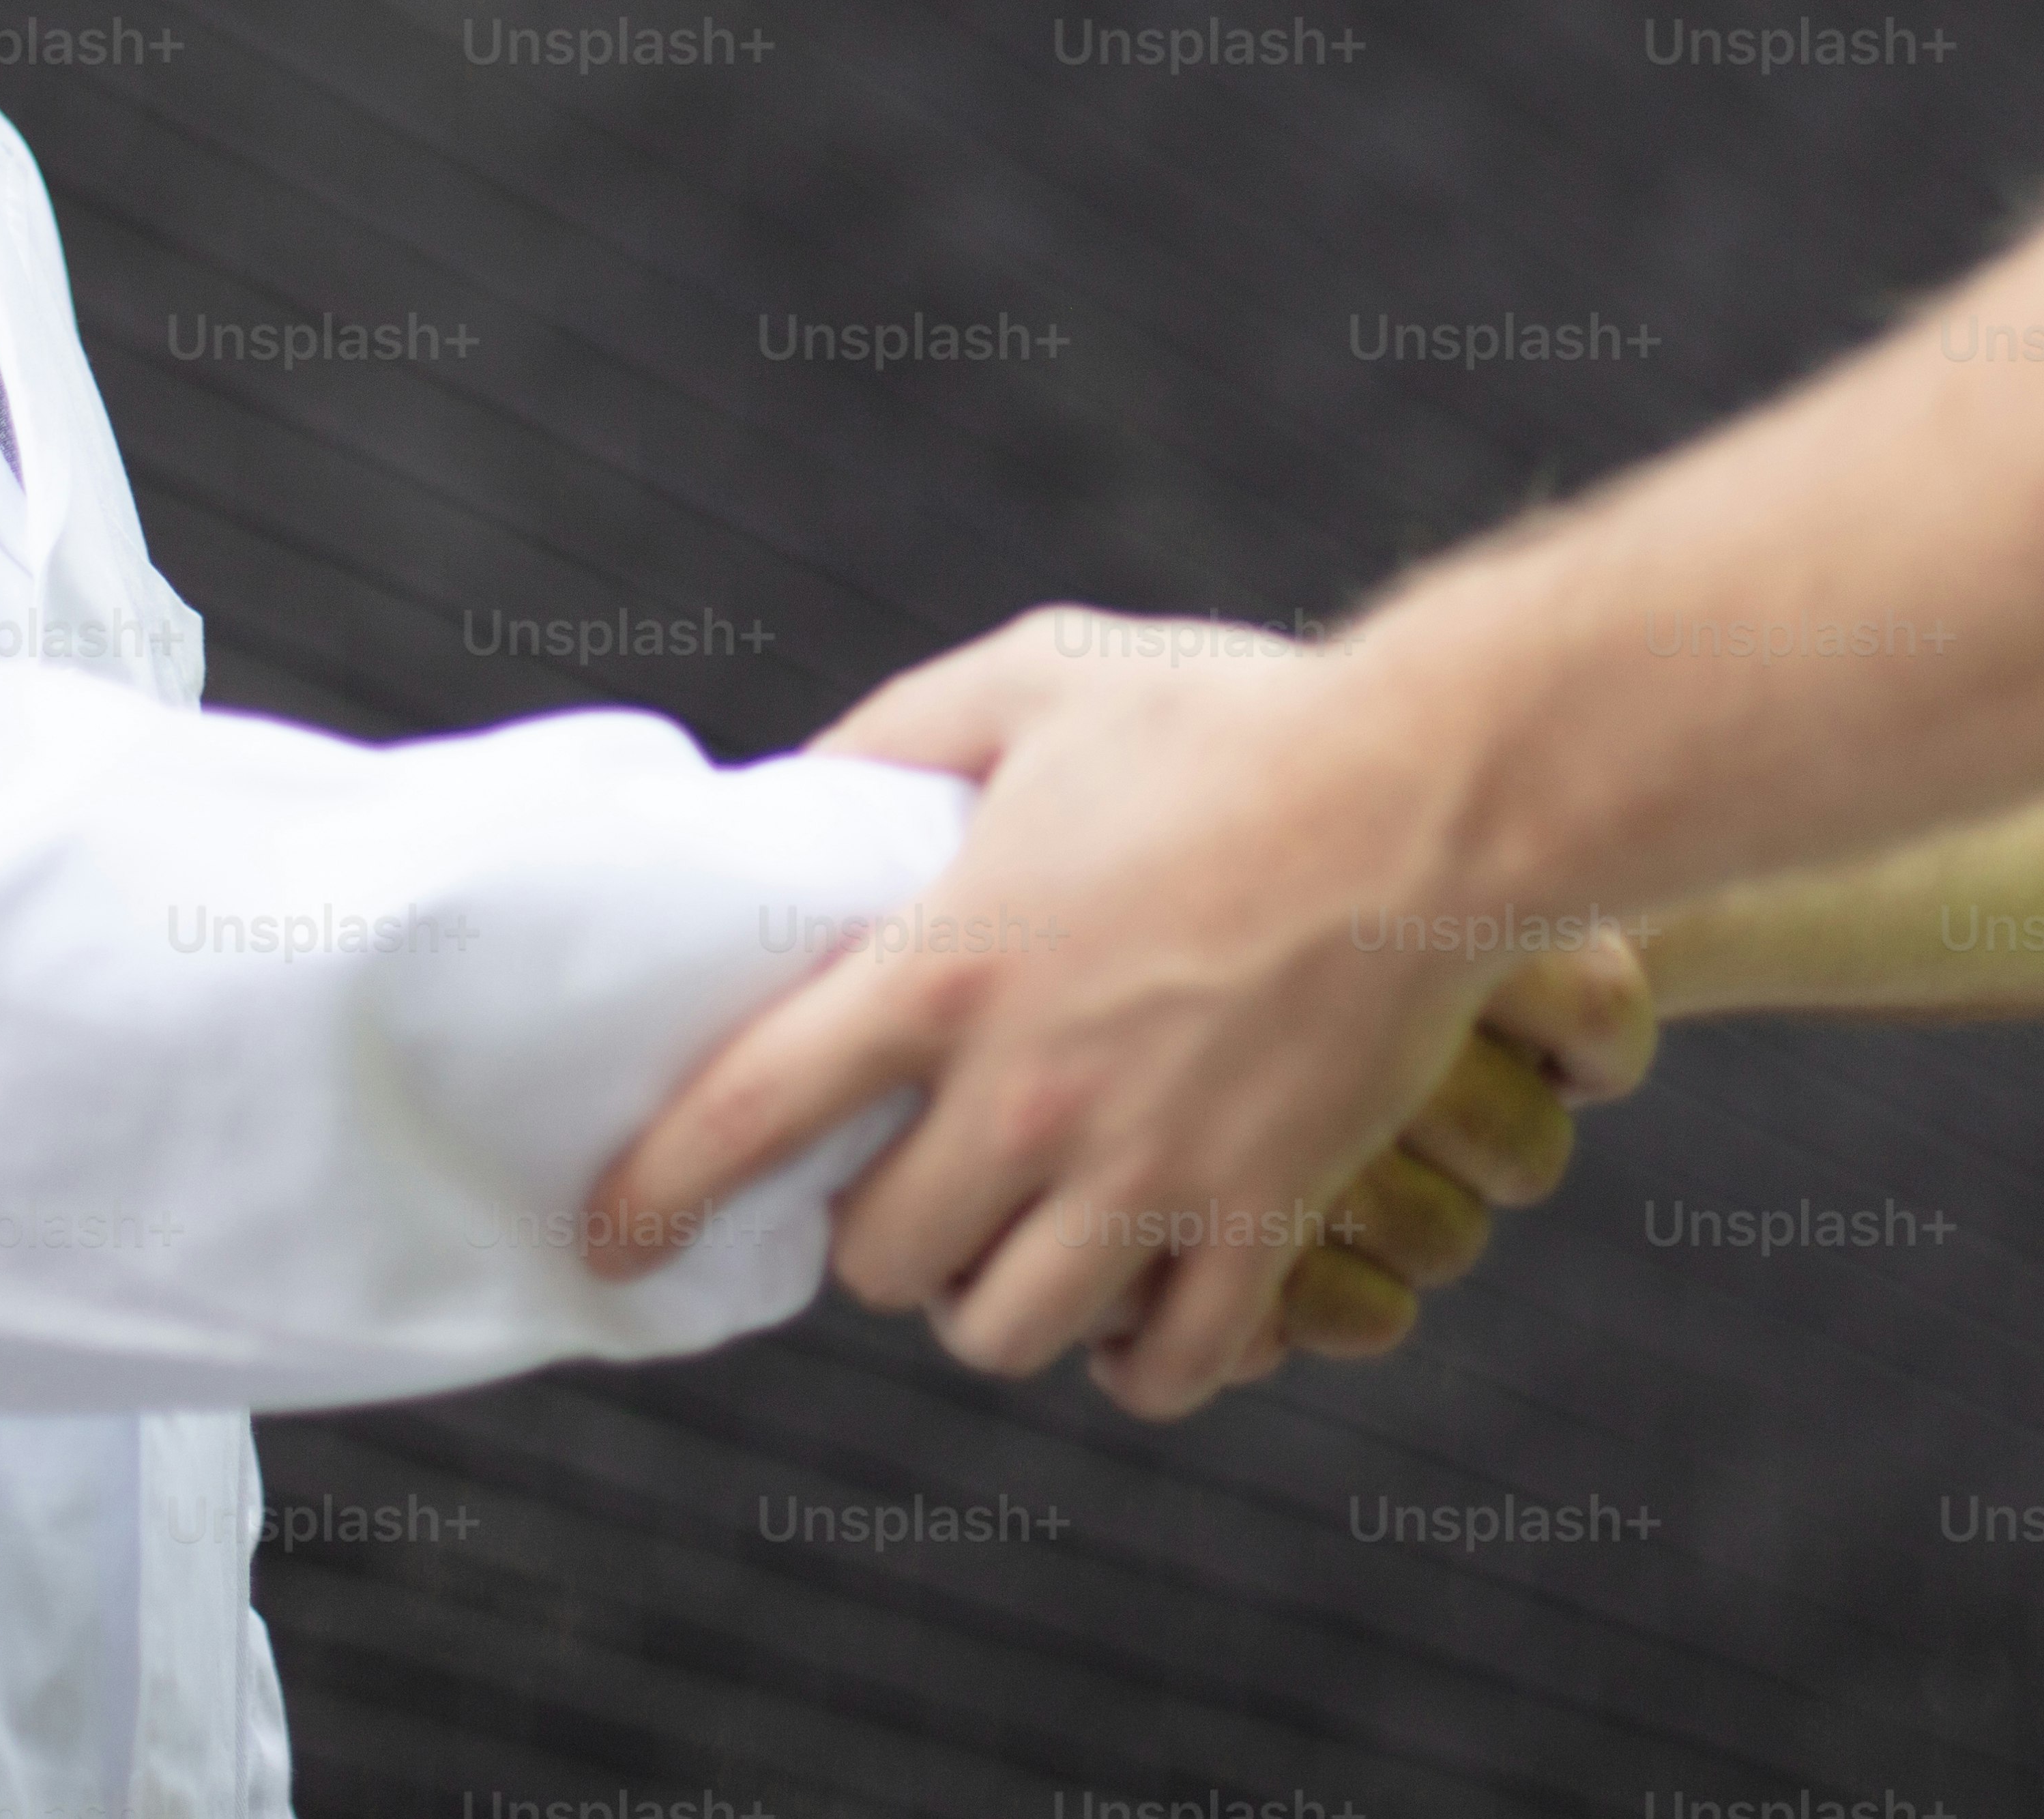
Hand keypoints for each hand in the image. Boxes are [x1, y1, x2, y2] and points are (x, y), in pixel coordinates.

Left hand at [592, 609, 1609, 1415]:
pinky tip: (1146, 1307)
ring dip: (1001, 1301)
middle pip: (882, 1259)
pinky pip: (1166, 1367)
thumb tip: (798, 785)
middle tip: (918, 1185)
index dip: (658, 1190)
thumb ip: (895, 735)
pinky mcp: (1259, 1218)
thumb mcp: (1036, 676)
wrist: (1431, 789)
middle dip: (881, 1236)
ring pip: (1007, 1331)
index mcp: (948, 968)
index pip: (749, 1113)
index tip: (611, 1239)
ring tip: (1028, 1244)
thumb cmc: (1233, 719)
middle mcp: (1025, 1097)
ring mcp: (1144, 1172)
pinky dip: (1143, 1359)